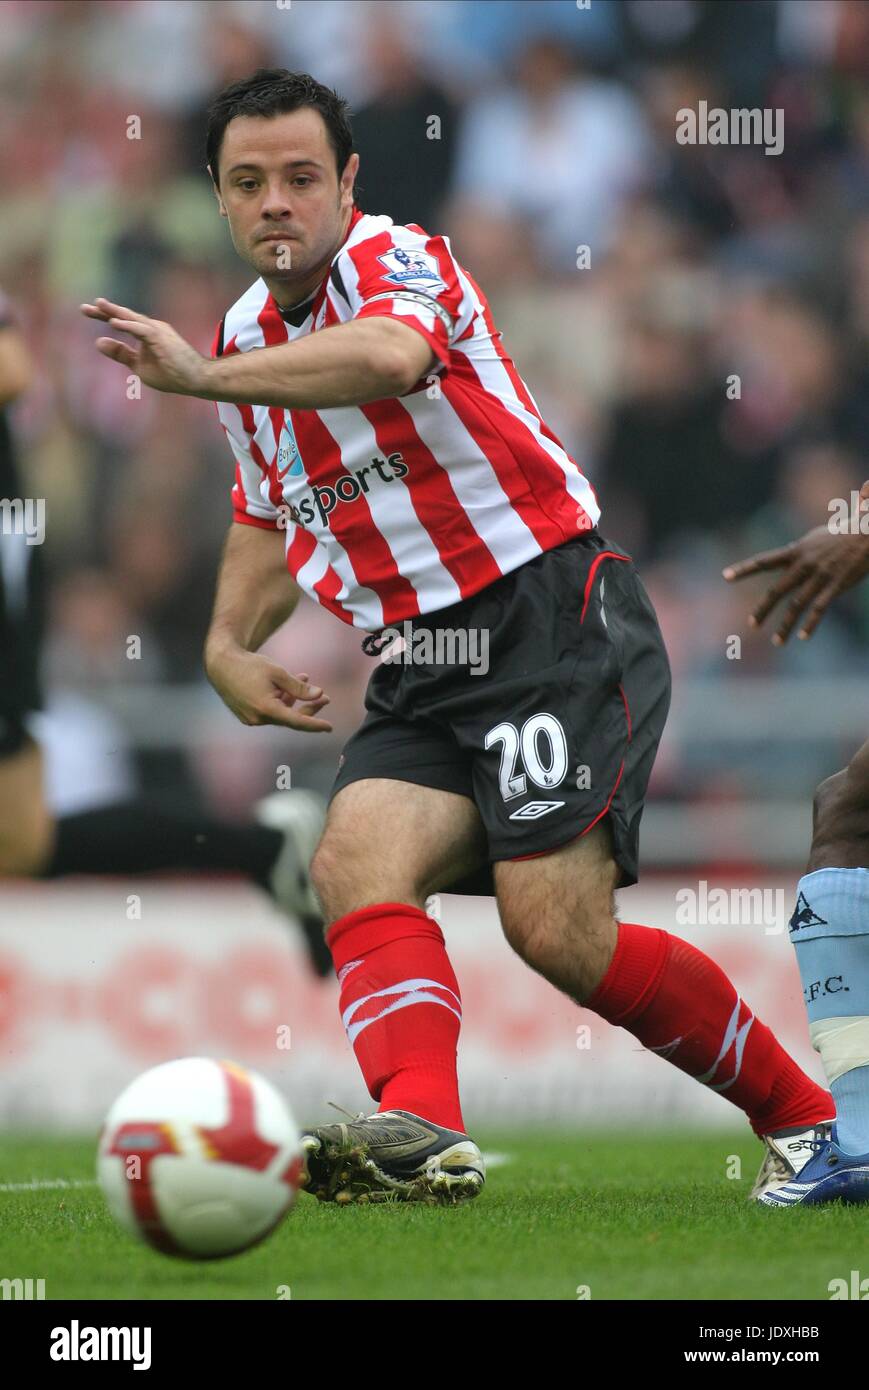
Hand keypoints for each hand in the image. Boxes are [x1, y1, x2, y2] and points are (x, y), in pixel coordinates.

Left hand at [80, 298, 209, 395]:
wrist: (196, 380)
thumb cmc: (172, 374)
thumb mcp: (139, 365)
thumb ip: (120, 353)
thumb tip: (98, 341)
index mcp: (145, 333)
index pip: (121, 321)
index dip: (104, 315)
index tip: (86, 310)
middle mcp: (151, 328)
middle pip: (124, 316)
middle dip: (104, 311)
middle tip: (83, 308)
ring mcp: (157, 331)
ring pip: (132, 318)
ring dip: (115, 312)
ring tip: (98, 305)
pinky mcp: (162, 338)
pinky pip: (142, 329)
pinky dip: (128, 325)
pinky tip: (113, 323)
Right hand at [206, 647, 331, 732]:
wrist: (221, 664)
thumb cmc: (250, 666)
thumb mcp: (278, 673)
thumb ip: (299, 687)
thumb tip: (319, 695)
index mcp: (266, 709)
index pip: (297, 721)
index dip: (315, 724)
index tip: (329, 728)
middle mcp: (258, 718)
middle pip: (290, 718)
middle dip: (309, 708)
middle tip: (325, 697)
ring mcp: (251, 719)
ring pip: (280, 713)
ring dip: (294, 700)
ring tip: (305, 679)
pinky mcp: (247, 716)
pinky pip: (270, 712)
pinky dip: (280, 701)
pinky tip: (287, 687)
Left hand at [723, 482, 868, 642]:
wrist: (868, 532)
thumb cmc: (843, 533)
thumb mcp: (814, 538)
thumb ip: (796, 551)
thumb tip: (781, 559)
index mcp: (796, 551)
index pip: (764, 561)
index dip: (744, 569)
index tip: (725, 576)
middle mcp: (804, 564)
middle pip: (777, 591)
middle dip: (763, 610)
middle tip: (752, 625)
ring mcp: (820, 576)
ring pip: (797, 605)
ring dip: (786, 625)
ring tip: (777, 642)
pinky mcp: (836, 585)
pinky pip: (820, 609)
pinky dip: (810, 624)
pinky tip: (803, 636)